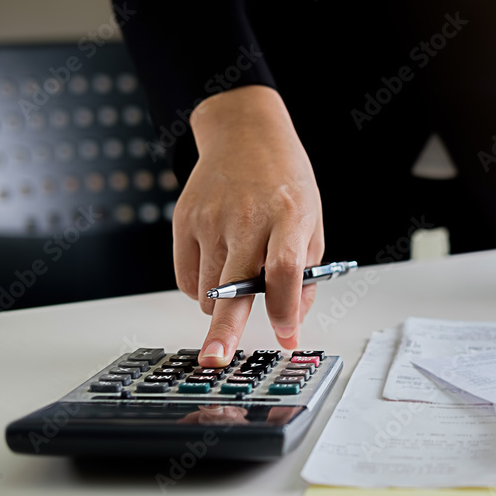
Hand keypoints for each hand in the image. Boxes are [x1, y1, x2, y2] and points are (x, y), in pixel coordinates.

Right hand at [173, 85, 323, 366]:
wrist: (244, 134)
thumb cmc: (285, 182)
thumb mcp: (312, 221)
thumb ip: (306, 274)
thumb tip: (291, 322)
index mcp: (288, 215)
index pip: (285, 268)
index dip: (284, 306)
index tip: (286, 335)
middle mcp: (246, 217)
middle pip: (234, 285)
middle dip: (225, 329)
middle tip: (216, 360)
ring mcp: (210, 218)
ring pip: (208, 291)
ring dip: (222, 306)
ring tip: (238, 277)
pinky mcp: (184, 221)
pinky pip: (186, 280)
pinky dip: (202, 289)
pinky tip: (219, 265)